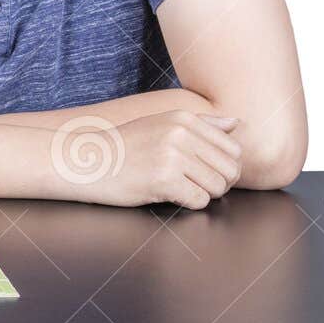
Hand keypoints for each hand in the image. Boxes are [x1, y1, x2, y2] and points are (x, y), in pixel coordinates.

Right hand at [70, 112, 241, 209]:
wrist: (86, 162)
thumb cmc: (124, 146)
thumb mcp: (161, 124)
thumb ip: (202, 124)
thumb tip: (237, 123)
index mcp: (183, 118)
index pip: (233, 148)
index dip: (226, 166)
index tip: (206, 172)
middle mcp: (181, 133)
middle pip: (230, 169)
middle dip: (220, 183)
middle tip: (196, 185)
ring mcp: (172, 156)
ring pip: (218, 187)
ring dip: (204, 194)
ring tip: (181, 189)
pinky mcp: (164, 179)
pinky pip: (199, 200)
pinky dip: (189, 203)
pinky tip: (170, 195)